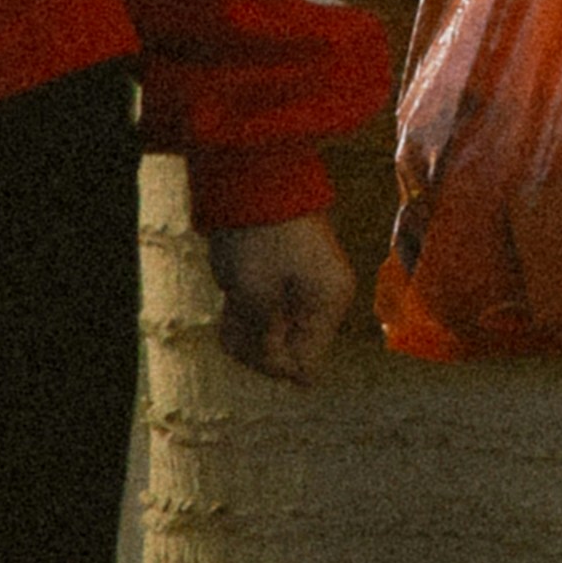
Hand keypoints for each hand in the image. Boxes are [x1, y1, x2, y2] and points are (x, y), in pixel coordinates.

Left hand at [208, 209, 352, 387]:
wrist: (250, 179)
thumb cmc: (255, 238)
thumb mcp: (254, 298)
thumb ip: (269, 344)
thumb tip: (304, 383)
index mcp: (329, 302)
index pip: (302, 365)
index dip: (270, 360)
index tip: (250, 331)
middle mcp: (325, 299)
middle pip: (287, 353)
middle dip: (254, 341)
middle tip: (236, 308)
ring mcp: (307, 290)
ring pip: (272, 337)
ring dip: (245, 327)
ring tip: (232, 298)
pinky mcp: (287, 282)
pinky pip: (267, 317)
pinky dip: (245, 312)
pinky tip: (233, 295)